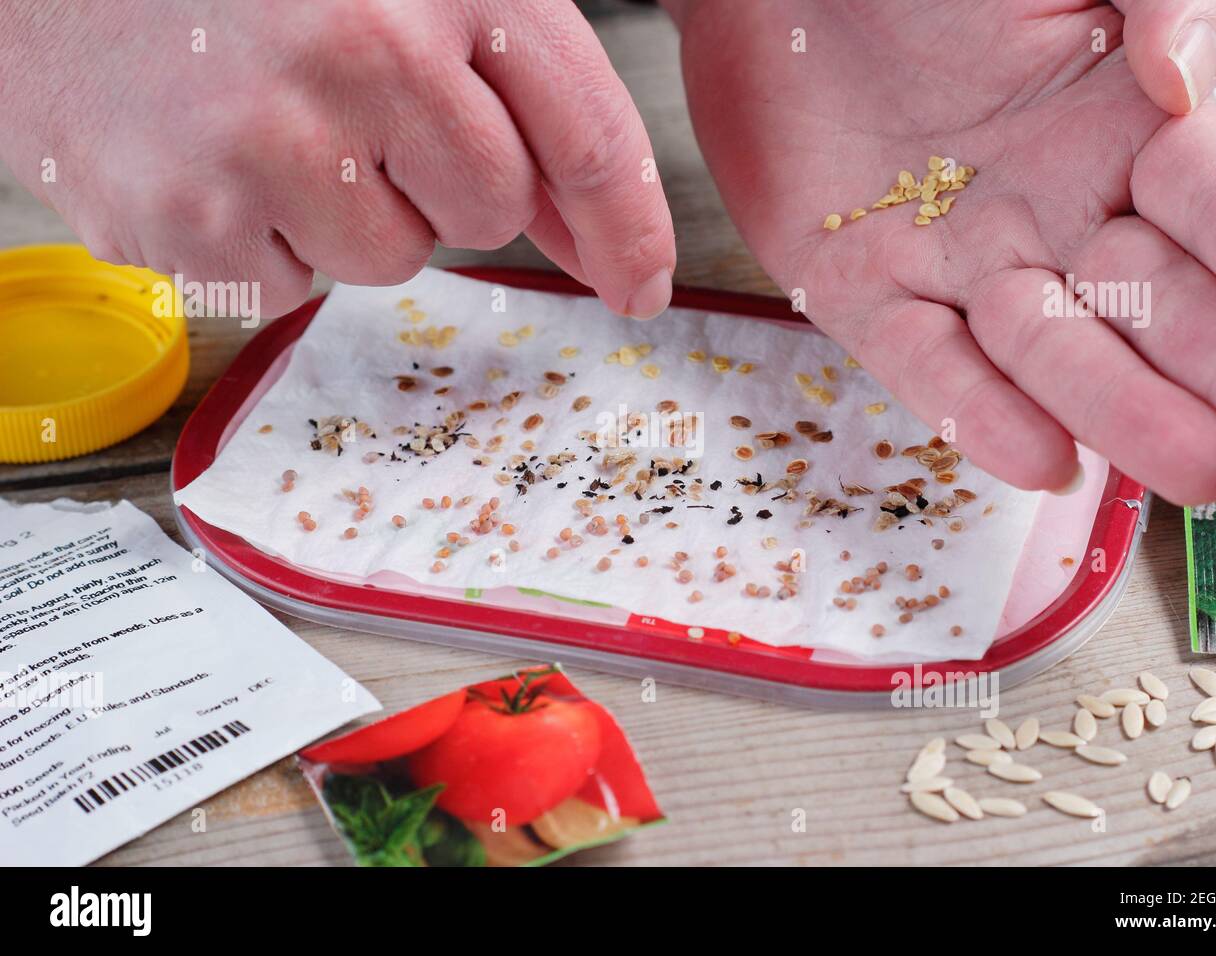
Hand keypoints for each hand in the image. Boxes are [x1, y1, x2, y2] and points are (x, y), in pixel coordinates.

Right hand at [0, 0, 674, 318]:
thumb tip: (597, 233)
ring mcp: (272, 142)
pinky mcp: (192, 220)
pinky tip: (217, 164)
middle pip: (492, 213)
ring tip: (269, 128)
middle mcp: (369, 52)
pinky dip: (270, 246)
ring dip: (353, 218)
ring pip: (397, 262)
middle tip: (356, 121)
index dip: (628, 226)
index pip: (591, 136)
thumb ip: (510, 89)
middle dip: (446, 190)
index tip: (639, 285)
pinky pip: (295, 291)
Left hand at [671, 0, 1215, 503]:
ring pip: (1048, 349)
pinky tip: (1041, 459)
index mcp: (1133, 130)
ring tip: (1196, 468)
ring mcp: (960, 259)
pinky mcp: (863, 290)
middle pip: (1158, 308)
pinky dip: (974, 409)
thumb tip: (1181, 81)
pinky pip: (922, 361)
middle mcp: (1057, 210)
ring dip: (1120, 409)